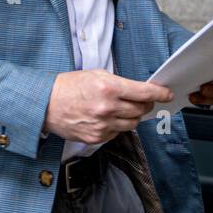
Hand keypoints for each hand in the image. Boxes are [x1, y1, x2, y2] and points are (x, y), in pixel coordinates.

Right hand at [43, 69, 173, 143]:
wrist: (45, 104)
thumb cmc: (69, 86)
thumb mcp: (96, 75)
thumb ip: (119, 83)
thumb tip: (139, 90)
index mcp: (109, 88)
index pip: (144, 92)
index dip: (159, 93)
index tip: (167, 94)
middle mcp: (108, 108)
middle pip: (141, 110)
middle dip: (145, 104)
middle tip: (142, 100)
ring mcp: (102, 125)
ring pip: (132, 124)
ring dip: (132, 116)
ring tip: (122, 109)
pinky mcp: (96, 137)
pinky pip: (117, 133)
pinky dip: (117, 126)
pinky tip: (107, 118)